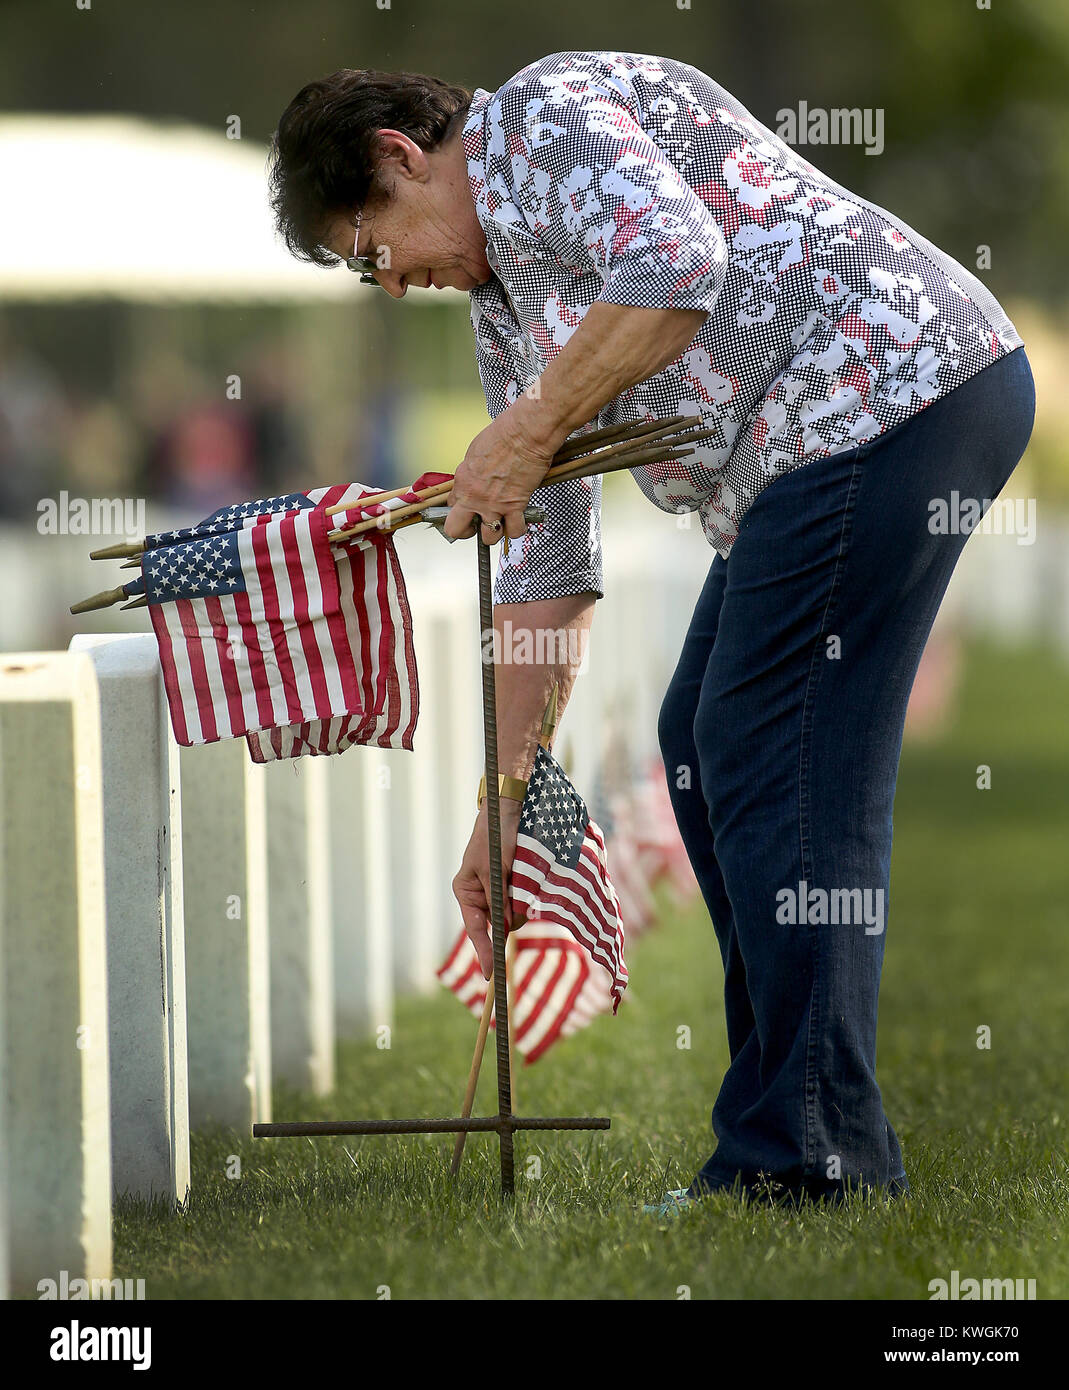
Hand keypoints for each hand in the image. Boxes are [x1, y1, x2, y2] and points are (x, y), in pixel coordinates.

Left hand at [443, 401, 558, 545]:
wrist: (525, 434)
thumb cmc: (503, 436)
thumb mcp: (474, 453)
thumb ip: (470, 473)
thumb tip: (471, 481)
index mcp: (462, 482)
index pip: (451, 506)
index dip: (460, 509)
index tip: (466, 509)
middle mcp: (475, 497)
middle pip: (457, 530)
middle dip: (465, 531)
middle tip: (474, 526)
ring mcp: (494, 504)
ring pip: (489, 537)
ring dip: (495, 532)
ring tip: (501, 523)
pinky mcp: (515, 506)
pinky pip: (514, 531)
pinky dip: (517, 529)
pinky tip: (519, 521)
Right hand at [452, 797, 524, 978]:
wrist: (508, 811)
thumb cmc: (495, 838)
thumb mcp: (495, 870)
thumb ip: (499, 900)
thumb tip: (507, 929)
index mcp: (465, 891)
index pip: (475, 928)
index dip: (484, 951)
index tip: (491, 974)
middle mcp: (478, 894)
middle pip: (495, 923)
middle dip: (508, 921)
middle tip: (519, 903)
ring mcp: (495, 889)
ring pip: (510, 912)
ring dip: (519, 905)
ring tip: (520, 876)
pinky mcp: (510, 884)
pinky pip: (518, 900)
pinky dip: (524, 896)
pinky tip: (527, 878)